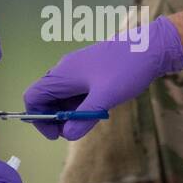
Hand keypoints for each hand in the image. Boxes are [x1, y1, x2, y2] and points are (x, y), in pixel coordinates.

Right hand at [22, 16, 182, 140]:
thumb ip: (84, 117)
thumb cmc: (125, 69)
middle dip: (54, 117)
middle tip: (74, 130)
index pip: (33, 97)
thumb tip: (67, 134)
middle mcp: (64, 71)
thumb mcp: (105, 98)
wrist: (150, 47)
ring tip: (89, 119)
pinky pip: (74, 91)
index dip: (38, 118)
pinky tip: (97, 109)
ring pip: (61, 95)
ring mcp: (77, 69)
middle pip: (45, 97)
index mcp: (62, 75)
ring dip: (68, 112)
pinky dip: (79, 103)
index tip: (57, 133)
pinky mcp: (89, 70)